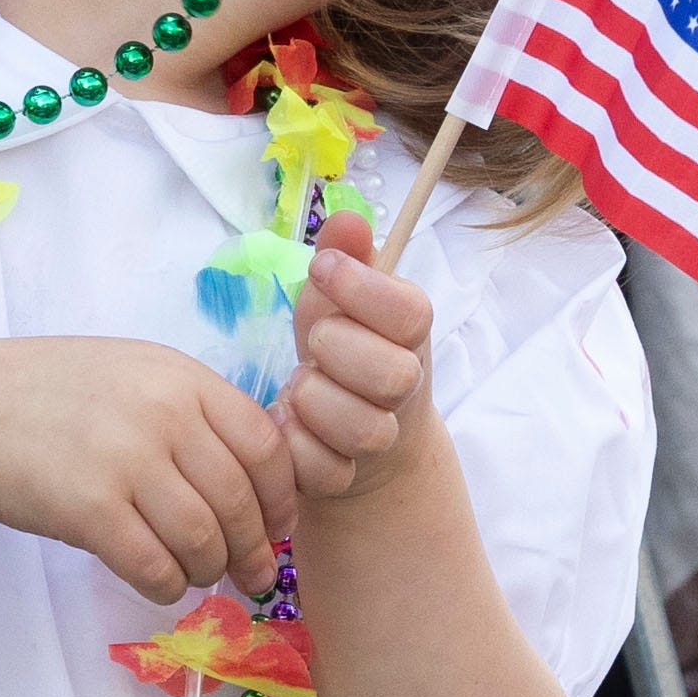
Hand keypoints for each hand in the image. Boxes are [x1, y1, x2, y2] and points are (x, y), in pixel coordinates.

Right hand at [0, 335, 295, 601]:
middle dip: (253, 549)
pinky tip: (160, 583)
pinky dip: (168, 586)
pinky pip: (154, 566)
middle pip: (238, 500)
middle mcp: (162, 414)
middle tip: (251, 575)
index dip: (281, 497)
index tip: (276, 526)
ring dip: (209, 570)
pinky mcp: (88, 509)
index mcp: (181, 377)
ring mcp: (125, 460)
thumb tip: (252, 482)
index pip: (264, 445)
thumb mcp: (134, 371)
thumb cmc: (51, 391)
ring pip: (202, 539)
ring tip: (198, 576)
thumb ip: (192, 410)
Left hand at [276, 211, 435, 499]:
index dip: (364, 289)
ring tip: (297, 389)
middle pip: (391, 374)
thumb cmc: (340, 352)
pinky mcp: (346, 479)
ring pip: (362, 428)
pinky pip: (323, 470)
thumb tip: (346, 218)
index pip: (410, 310)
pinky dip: (294, 447)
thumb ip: (345, 258)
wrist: (345, 437)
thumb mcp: (335, 300)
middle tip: (313, 345)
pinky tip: (287, 426)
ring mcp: (381, 439)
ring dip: (313, 402)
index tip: (324, 270)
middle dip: (336, 350)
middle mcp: (405, 386)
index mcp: (408, 333)